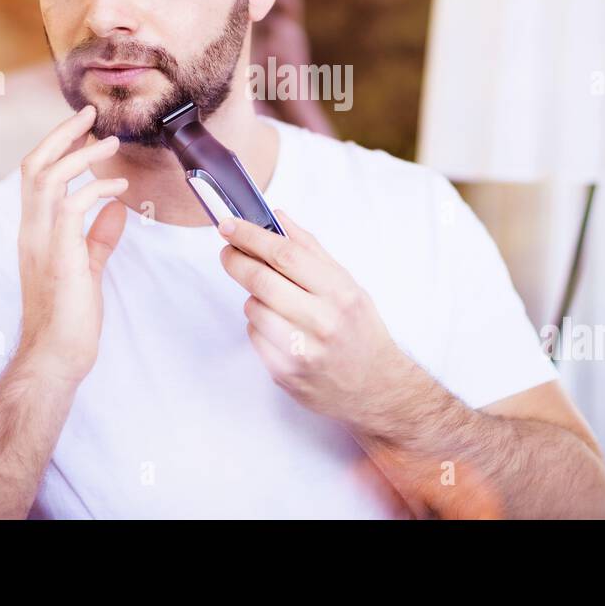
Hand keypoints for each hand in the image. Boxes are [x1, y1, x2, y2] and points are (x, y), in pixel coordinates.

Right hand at [16, 105, 127, 383]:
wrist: (58, 357)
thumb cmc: (70, 318)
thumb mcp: (86, 267)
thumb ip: (98, 237)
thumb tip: (116, 208)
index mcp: (34, 232)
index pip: (35, 175)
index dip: (56, 146)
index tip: (83, 126)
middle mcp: (31, 232)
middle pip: (33, 166)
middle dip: (60, 135)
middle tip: (89, 114)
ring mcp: (41, 243)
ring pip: (48, 179)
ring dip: (81, 155)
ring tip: (111, 143)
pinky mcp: (60, 257)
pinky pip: (72, 208)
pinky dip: (96, 190)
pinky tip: (119, 189)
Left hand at [218, 210, 413, 427]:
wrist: (375, 387)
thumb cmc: (360, 331)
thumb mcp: (348, 285)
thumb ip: (311, 250)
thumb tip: (278, 218)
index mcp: (339, 293)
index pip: (286, 255)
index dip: (252, 236)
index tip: (230, 226)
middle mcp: (322, 321)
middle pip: (261, 279)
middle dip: (235, 259)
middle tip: (228, 252)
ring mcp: (301, 350)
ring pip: (253, 307)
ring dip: (252, 297)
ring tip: (271, 299)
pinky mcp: (284, 373)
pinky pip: (253, 335)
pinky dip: (258, 325)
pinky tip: (277, 327)